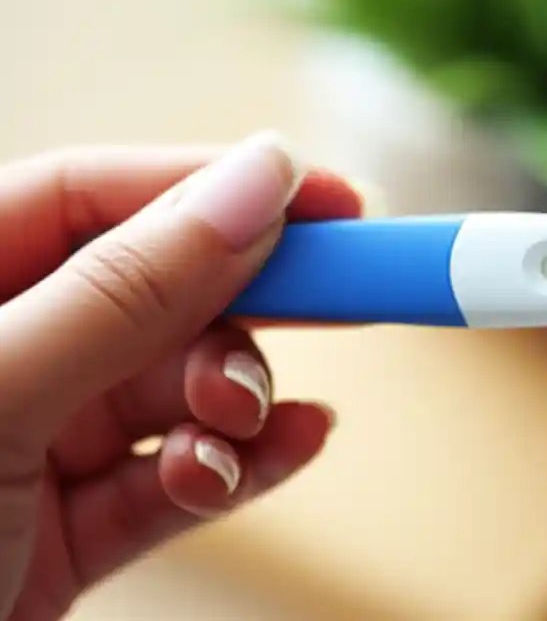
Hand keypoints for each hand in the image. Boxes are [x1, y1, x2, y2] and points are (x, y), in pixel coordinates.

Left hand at [0, 133, 361, 619]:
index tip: (328, 198)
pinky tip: (289, 450)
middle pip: (152, 292)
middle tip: (341, 300)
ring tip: (237, 424)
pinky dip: (236, 468)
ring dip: (234, 401)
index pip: (92, 198)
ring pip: (172, 391)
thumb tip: (250, 185)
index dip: (214, 186)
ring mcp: (26, 448)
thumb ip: (125, 290)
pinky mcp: (62, 535)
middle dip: (240, 305)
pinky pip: (172, 481)